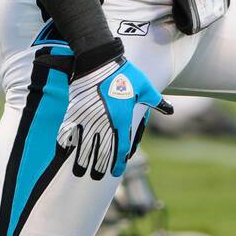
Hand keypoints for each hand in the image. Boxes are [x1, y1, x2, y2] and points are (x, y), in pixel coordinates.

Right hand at [58, 54, 171, 179]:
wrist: (98, 59)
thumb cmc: (124, 72)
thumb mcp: (144, 87)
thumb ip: (155, 102)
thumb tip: (170, 110)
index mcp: (121, 119)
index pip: (120, 148)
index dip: (118, 163)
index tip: (116, 172)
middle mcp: (103, 122)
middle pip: (100, 150)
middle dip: (99, 165)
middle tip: (97, 176)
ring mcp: (87, 117)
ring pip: (84, 144)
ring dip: (82, 159)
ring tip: (81, 171)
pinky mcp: (74, 110)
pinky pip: (69, 130)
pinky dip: (66, 141)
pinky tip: (65, 150)